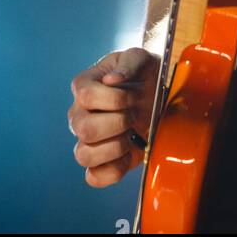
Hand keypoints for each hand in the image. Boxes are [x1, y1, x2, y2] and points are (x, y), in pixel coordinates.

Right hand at [68, 47, 158, 186]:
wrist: (157, 98)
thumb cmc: (144, 76)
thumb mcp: (142, 59)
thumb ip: (129, 63)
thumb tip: (111, 79)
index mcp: (84, 86)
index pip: (85, 96)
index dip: (115, 98)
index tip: (133, 95)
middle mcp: (79, 115)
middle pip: (83, 128)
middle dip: (118, 122)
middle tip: (133, 115)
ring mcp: (86, 141)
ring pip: (83, 155)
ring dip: (115, 147)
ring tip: (129, 135)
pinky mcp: (100, 163)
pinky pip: (94, 177)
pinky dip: (114, 170)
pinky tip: (128, 154)